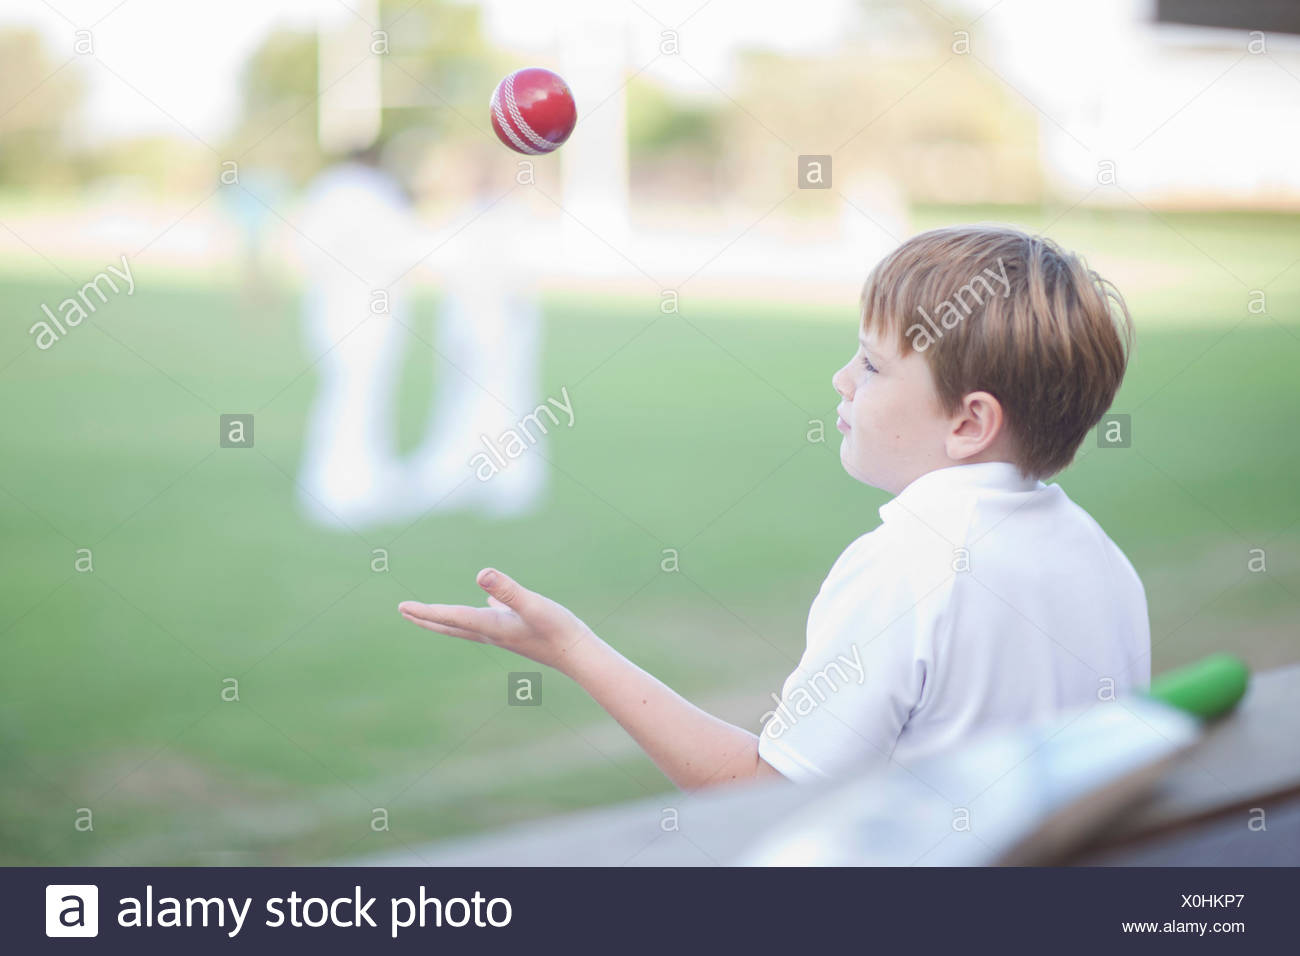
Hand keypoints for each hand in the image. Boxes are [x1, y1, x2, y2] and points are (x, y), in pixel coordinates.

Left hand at [398, 568, 597, 672]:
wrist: (577, 654)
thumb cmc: (558, 630)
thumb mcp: (533, 604)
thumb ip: (507, 590)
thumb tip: (481, 573)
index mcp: (491, 626)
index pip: (451, 618)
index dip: (426, 611)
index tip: (403, 607)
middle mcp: (492, 632)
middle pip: (450, 626)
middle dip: (425, 618)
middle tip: (403, 610)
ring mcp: (504, 632)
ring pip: (467, 624)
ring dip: (445, 618)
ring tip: (430, 612)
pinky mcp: (517, 629)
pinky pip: (490, 619)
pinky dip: (479, 612)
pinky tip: (488, 601)